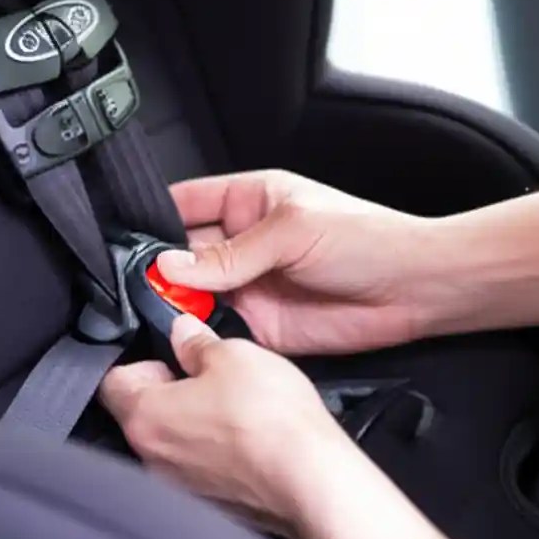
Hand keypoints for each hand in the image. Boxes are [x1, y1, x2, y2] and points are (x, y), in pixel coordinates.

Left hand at [99, 315, 345, 532]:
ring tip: (234, 408)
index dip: (139, 360)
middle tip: (208, 375)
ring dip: (194, 423)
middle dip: (169, 391)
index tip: (171, 354)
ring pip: (172, 443)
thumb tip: (183, 332)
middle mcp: (151, 458)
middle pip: (141, 414)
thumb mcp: (233, 355)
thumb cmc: (271, 420)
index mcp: (144, 418)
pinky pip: (198, 469)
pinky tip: (246, 440)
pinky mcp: (209, 505)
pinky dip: (214, 453)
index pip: (112, 382)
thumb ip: (197, 342)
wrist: (312, 481)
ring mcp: (179, 487)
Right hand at [161, 169, 443, 354]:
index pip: (184, 203)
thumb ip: (229, 254)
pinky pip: (216, 331)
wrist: (414, 289)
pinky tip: (184, 336)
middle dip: (158, 269)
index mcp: (247, 202)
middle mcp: (241, 244)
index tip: (124, 239)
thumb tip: (173, 266)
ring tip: (156, 310)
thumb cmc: (368, 239)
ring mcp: (248, 286)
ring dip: (174, 305)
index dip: (153, 218)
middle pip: (180, 255)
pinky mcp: (259, 326)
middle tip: (136, 284)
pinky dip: (198, 336)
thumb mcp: (292, 231)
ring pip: (192, 296)